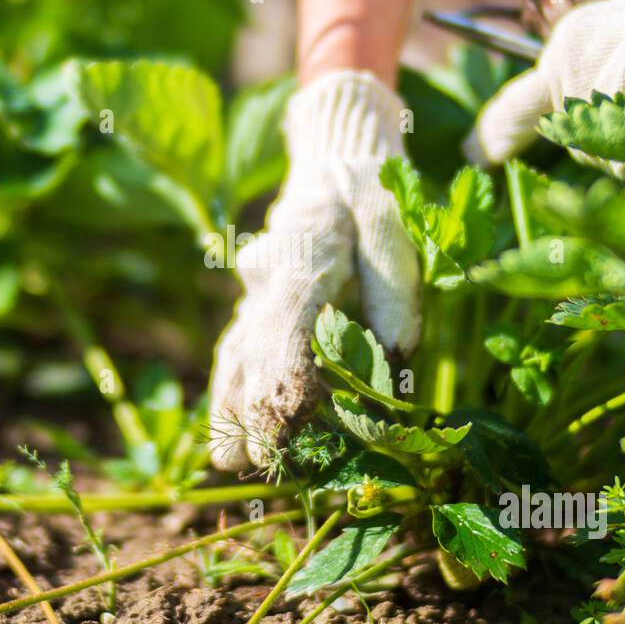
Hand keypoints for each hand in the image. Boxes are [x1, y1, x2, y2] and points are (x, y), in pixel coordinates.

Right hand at [208, 71, 420, 470]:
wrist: (334, 164)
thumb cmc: (374, 197)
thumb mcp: (396, 228)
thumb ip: (394, 289)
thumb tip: (395, 354)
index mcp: (304, 254)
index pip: (285, 320)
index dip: (284, 371)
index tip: (287, 417)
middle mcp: (268, 277)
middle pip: (250, 349)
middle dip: (252, 407)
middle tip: (256, 460)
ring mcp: (255, 292)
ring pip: (233, 354)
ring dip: (230, 408)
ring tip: (228, 459)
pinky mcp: (255, 304)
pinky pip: (235, 352)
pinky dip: (231, 392)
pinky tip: (229, 432)